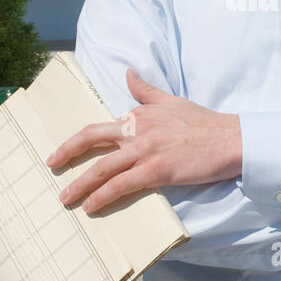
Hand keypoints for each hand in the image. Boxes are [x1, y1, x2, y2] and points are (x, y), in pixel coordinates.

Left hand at [45, 68, 242, 214]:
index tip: (60, 153)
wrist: (229, 139)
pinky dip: (103, 196)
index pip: (98, 129)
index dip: (75, 142)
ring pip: (103, 169)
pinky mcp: (157, 170)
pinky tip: (91, 206)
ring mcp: (146, 150)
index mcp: (138, 115)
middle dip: (66, 156)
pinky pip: (122, 185)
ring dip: (80, 186)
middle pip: (91, 142)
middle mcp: (137, 130)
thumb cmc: (204, 123)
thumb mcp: (171, 100)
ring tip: (66, 199)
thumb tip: (128, 73)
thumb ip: (145, 90)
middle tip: (51, 168)